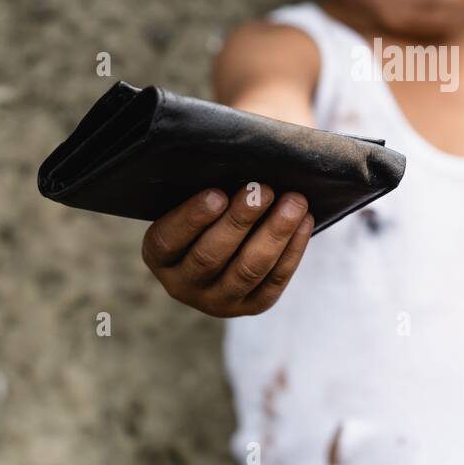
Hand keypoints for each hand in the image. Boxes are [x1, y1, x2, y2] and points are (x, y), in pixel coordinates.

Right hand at [140, 185, 313, 316]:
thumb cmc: (211, 206)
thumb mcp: (195, 197)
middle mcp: (183, 284)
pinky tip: (304, 220)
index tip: (217, 194)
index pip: (167, 240)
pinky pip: (274, 280)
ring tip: (293, 201)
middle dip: (240, 221)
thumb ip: (208, 185)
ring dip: (274, 233)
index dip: (192, 219)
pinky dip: (292, 249)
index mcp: (159, 256)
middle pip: (210, 256)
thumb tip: (240, 158)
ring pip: (247, 270)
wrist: (230, 238)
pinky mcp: (251, 306)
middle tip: (263, 190)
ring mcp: (218, 301)